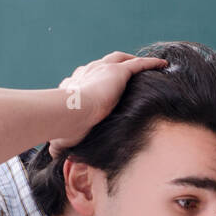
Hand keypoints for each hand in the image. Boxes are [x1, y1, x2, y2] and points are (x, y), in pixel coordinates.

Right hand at [47, 51, 167, 156]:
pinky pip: (137, 64)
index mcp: (71, 87)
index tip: (96, 87)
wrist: (70, 113)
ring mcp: (101, 70)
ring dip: (131, 60)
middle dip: (110, 66)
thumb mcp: (62, 136)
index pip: (80, 79)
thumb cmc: (63, 127)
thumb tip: (53, 156)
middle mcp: (85, 74)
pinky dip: (150, 63)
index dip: (89, 81)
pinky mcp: (116, 72)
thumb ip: (61, 144)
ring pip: (119, 59)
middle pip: (100, 65)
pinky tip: (162, 64)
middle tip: (123, 70)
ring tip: (143, 64)